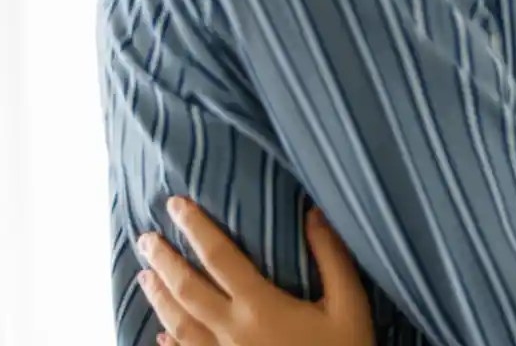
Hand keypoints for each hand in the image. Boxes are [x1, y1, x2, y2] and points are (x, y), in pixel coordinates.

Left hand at [135, 198, 373, 345]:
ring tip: (145, 276)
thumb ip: (332, 258)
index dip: (196, 228)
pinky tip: (161, 335)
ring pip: (178, 324)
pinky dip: (170, 344)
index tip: (176, 204)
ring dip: (159, 298)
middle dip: (164, 261)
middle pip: (187, 290)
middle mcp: (232, 331)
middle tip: (145, 237)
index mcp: (261, 307)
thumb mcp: (349, 304)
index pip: (219, 258)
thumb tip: (314, 213)